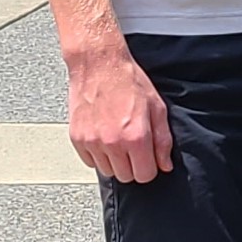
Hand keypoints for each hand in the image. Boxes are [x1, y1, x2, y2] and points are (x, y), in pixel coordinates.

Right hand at [66, 45, 172, 182]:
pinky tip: (105, 137)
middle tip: (134, 147)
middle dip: (133, 165)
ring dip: (115, 161)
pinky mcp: (77, 138)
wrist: (100, 65)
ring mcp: (92, 141)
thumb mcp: (157, 108)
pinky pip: (90, 162)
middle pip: (126, 176)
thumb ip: (162, 140)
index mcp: (135, 136)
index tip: (149, 158)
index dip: (150, 168)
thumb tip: (164, 164)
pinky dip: (98, 155)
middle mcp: (112, 142)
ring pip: (107, 171)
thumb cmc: (129, 81)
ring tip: (119, 139)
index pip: (145, 175)